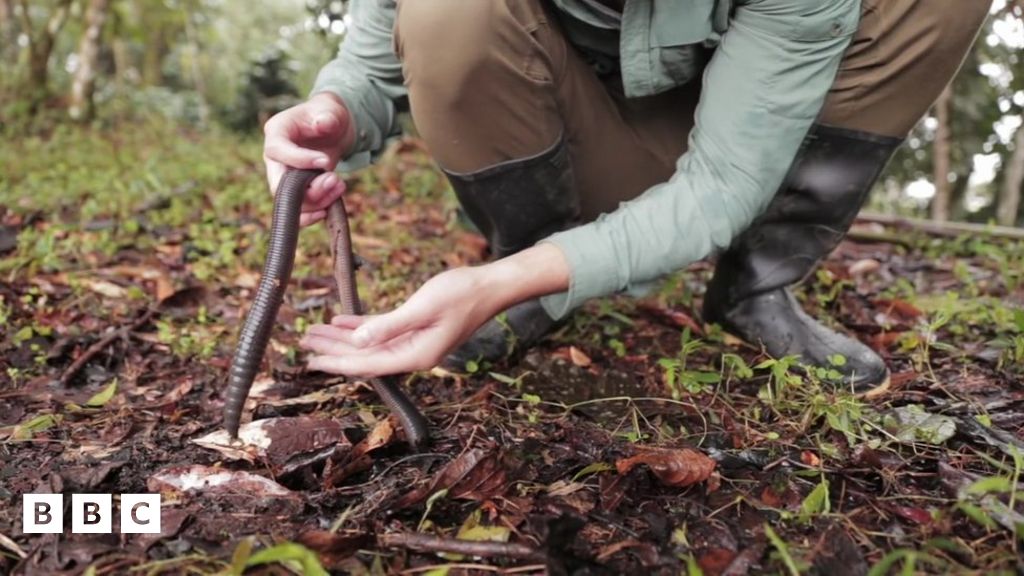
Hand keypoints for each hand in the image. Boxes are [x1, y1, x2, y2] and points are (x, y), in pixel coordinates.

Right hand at [263, 92, 354, 226]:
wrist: (333, 130)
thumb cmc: (328, 116)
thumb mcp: (331, 111)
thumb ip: (327, 116)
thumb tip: (324, 123)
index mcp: (276, 131)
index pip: (277, 150)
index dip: (300, 160)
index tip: (326, 162)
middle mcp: (275, 157)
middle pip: (278, 183)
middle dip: (308, 188)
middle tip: (335, 179)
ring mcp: (283, 175)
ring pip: (291, 200)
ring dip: (317, 200)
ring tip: (340, 185)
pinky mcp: (295, 189)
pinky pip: (298, 210)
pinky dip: (312, 214)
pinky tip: (328, 210)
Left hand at [301, 267, 500, 375]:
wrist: (490, 286)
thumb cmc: (461, 295)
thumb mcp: (422, 308)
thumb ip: (388, 327)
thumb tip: (356, 343)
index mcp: (414, 355)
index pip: (366, 365)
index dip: (337, 362)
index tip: (311, 361)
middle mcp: (412, 353)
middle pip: (364, 357)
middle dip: (333, 349)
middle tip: (302, 343)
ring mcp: (414, 342)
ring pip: (369, 344)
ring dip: (342, 337)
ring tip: (314, 332)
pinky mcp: (416, 327)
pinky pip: (381, 330)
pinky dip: (360, 326)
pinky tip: (340, 321)